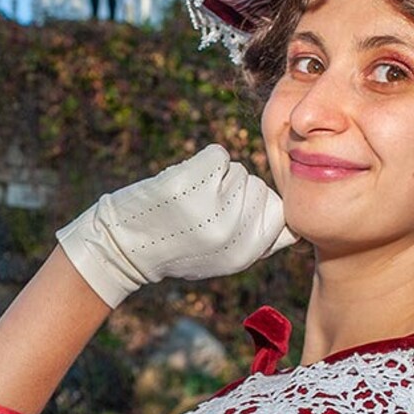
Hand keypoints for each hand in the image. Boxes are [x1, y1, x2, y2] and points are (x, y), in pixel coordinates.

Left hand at [56, 145, 296, 307]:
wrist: (123, 248)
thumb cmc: (175, 249)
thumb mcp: (224, 258)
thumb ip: (257, 239)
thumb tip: (289, 213)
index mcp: (245, 254)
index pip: (283, 215)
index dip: (261, 207)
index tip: (234, 213)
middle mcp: (232, 232)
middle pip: (259, 186)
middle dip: (235, 190)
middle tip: (202, 210)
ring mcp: (210, 206)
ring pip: (237, 170)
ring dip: (215, 177)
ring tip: (189, 202)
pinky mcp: (189, 184)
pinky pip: (217, 155)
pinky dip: (201, 161)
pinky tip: (182, 183)